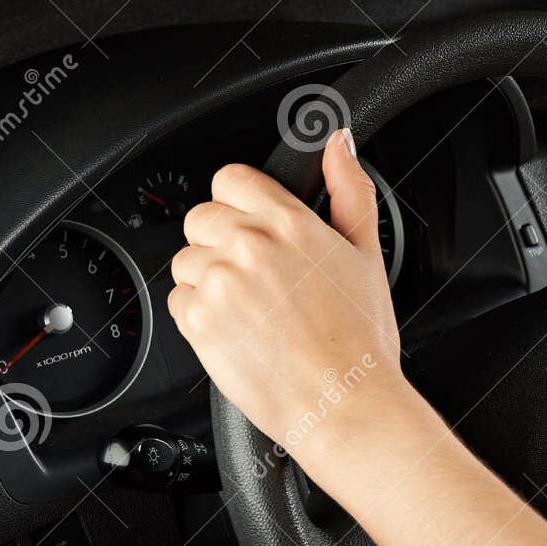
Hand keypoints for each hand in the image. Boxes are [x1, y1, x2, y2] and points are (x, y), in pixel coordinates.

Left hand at [168, 130, 408, 459]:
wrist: (343, 402)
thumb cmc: (360, 340)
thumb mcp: (368, 255)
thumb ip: (350, 190)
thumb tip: (339, 144)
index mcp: (290, 222)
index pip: (232, 178)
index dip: (242, 203)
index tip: (255, 227)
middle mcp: (250, 245)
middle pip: (202, 217)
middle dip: (223, 243)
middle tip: (259, 279)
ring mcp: (219, 281)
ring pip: (186, 260)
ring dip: (210, 281)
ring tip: (253, 312)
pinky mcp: (197, 319)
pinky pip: (178, 301)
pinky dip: (201, 316)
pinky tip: (240, 332)